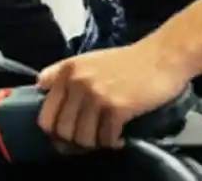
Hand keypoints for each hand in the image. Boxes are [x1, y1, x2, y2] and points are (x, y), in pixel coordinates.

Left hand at [36, 39, 190, 151]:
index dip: (55, 131)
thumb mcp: (88, 60)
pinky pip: (106, 139)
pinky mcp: (116, 108)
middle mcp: (77, 82)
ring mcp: (96, 95)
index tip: (68, 134)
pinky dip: (113, 143)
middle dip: (75, 140)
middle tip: (90, 139)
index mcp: (67, 71)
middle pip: (62, 131)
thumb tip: (40, 87)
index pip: (45, 115)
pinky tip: (120, 137)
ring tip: (106, 136)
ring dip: (95, 143)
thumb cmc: (127, 61)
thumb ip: (63, 74)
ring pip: (82, 138)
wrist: (162, 57)